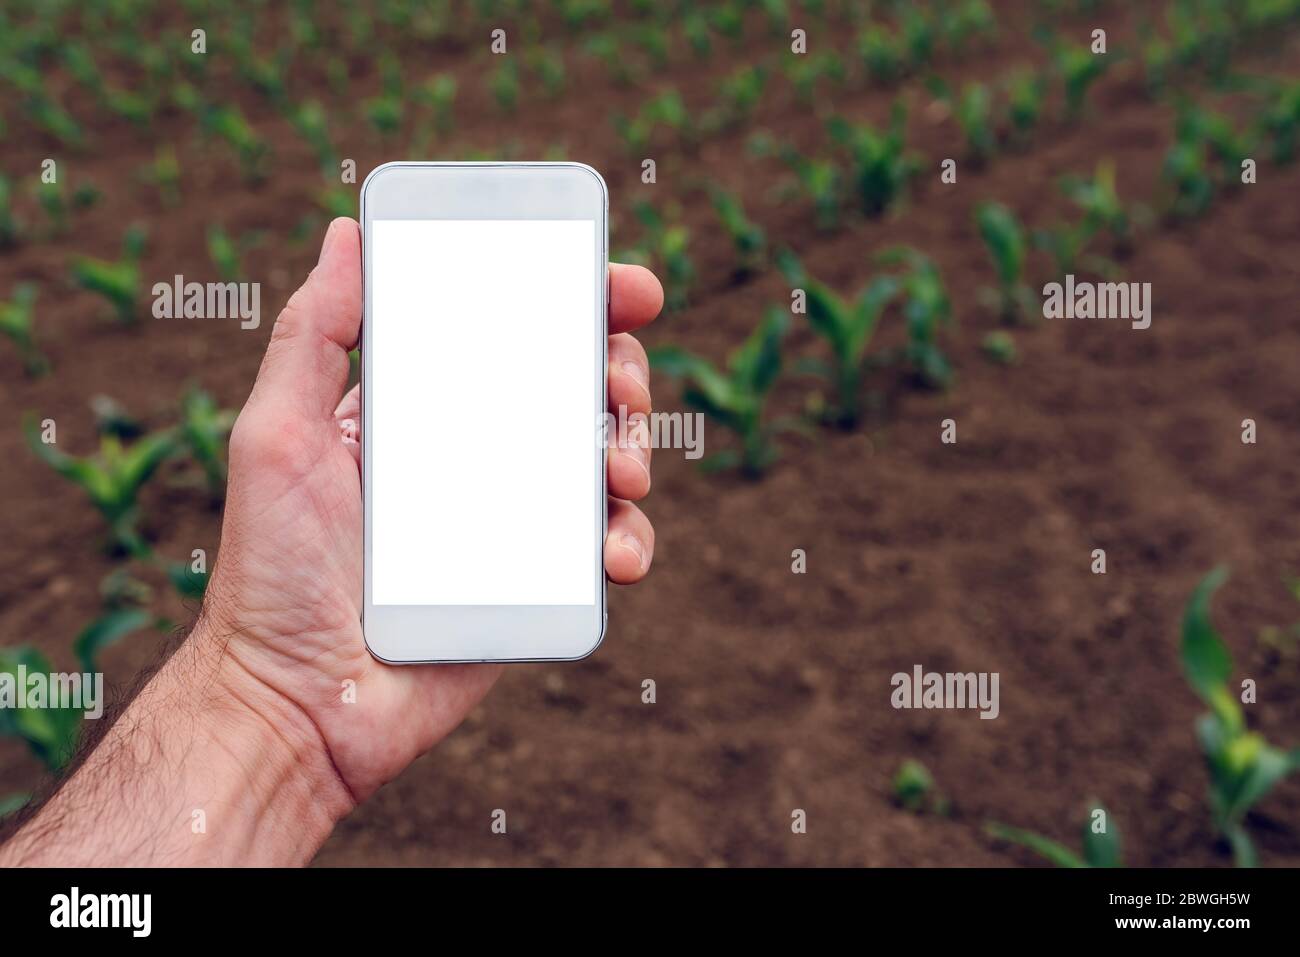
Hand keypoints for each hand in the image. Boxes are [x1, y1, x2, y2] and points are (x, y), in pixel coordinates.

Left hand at [203, 217, 662, 806]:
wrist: (297, 706)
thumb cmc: (271, 573)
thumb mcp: (277, 437)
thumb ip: (312, 337)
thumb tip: (343, 234)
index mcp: (422, 411)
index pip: (511, 333)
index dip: (578, 301)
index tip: (628, 289)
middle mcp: (475, 458)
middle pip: (575, 389)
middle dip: (620, 373)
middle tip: (618, 384)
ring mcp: (512, 523)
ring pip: (605, 463)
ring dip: (635, 448)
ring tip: (622, 469)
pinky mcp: (538, 588)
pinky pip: (604, 549)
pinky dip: (630, 540)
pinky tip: (616, 552)